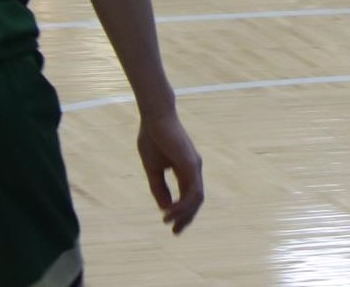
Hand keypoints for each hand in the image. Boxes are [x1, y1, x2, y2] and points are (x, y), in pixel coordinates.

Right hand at [137, 111, 203, 233]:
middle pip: (196, 200)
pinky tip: (170, 212)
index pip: (190, 195)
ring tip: (169, 223)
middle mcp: (194, 168)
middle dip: (187, 217)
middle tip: (175, 232)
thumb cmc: (153, 139)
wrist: (155, 118)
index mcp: (186, 169)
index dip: (182, 212)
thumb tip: (165, 208)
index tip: (170, 225)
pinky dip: (183, 204)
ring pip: (196, 198)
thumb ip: (160, 188)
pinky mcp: (190, 163)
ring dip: (184, 213)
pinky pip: (192, 190)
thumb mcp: (153, 169)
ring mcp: (194, 166)